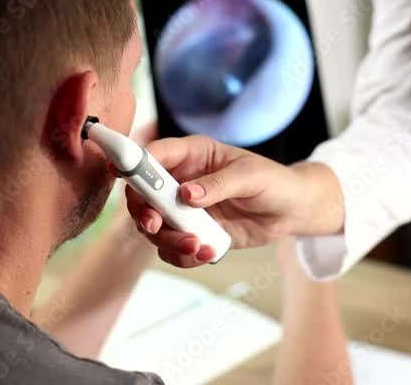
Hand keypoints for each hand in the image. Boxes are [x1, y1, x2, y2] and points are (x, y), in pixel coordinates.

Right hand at [126, 135, 342, 267]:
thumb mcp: (250, 176)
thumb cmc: (273, 181)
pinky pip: (172, 248)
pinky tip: (205, 252)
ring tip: (197, 245)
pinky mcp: (192, 233)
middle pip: (142, 196)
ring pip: (153, 227)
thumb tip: (187, 194)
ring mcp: (184, 210)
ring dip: (167, 240)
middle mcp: (181, 181)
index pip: (153, 155)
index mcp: (192, 154)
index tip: (121, 175)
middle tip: (155, 225)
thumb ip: (218, 183)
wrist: (290, 210)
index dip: (132, 163)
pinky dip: (182, 255)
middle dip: (143, 212)